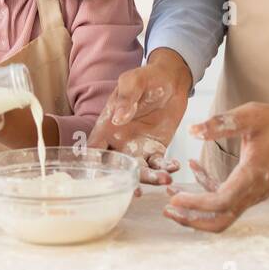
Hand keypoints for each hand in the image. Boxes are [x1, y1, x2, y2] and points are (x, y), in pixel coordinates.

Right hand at [88, 48, 190, 184]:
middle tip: (136, 191)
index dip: (94, 167)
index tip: (101, 179)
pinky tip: (174, 167)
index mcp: (106, 126)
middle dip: (125, 180)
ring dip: (150, 178)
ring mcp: (137, 148)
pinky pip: (159, 164)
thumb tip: (118, 118)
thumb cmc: (146, 77)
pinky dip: (166, 169)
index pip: (94, 150)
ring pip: (139, 170)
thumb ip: (126, 99)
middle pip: (117, 167)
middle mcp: (118, 142)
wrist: (172, 79)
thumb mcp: (133, 82)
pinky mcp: (156, 150)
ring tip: (164, 179)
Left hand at [163, 102, 268, 232]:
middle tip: (167, 210)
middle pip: (221, 220)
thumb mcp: (249, 115)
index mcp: (253, 174)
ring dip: (198, 210)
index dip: (195, 205)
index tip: (173, 199)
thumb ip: (220, 123)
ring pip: (224, 215)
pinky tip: (195, 170)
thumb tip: (192, 131)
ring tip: (174, 197)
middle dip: (192, 220)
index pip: (221, 202)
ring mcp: (255, 193)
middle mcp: (255, 190)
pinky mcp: (254, 190)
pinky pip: (229, 200)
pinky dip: (210, 192)